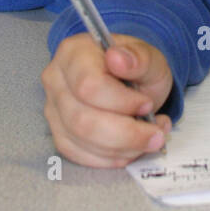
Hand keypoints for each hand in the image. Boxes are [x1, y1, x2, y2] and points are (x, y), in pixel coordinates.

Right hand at [42, 33, 173, 167]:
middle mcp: (55, 79)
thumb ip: (139, 58)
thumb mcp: (149, 58)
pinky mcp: (59, 133)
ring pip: (81, 141)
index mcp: (74, 52)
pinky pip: (79, 155)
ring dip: (122, 148)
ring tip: (148, 139)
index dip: (122, 102)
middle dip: (126, 134)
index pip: (89, 86)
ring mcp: (53, 108)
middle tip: (156, 133)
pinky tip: (130, 148)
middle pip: (82, 120)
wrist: (131, 82)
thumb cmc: (136, 68)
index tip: (147, 104)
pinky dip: (110, 158)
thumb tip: (117, 58)